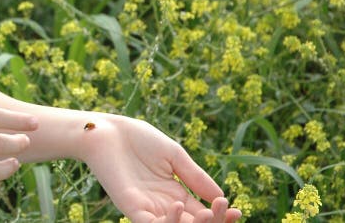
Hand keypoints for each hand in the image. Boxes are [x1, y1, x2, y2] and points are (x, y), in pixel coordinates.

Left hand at [80, 115, 241, 222]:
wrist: (106, 132)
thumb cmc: (137, 139)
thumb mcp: (174, 156)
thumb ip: (195, 176)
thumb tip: (221, 196)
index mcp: (175, 193)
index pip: (202, 213)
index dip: (220, 215)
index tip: (238, 211)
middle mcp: (163, 205)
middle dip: (211, 222)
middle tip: (224, 211)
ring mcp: (147, 208)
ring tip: (206, 213)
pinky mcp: (131, 207)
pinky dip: (167, 222)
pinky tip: (179, 206)